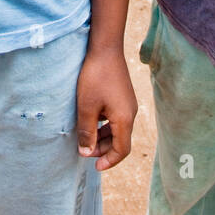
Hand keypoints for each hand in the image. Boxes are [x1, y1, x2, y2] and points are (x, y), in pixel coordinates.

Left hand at [76, 42, 137, 171]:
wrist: (106, 48)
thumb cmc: (95, 77)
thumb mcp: (86, 107)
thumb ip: (86, 132)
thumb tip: (86, 153)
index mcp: (124, 119)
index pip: (122, 150)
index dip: (109, 161)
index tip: (95, 167)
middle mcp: (130, 113)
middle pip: (120, 141)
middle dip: (103, 150)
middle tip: (84, 151)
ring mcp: (128, 104)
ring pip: (118, 130)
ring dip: (103, 138)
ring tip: (85, 138)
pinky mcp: (123, 96)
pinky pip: (116, 119)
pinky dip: (105, 126)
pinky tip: (91, 121)